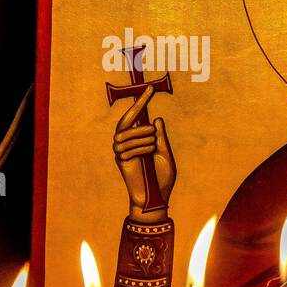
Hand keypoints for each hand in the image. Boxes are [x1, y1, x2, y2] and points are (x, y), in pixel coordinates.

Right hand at [113, 86, 175, 222]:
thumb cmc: (162, 177)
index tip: (149, 89)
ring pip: (123, 135)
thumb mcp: (165, 153)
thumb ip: (160, 137)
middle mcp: (128, 143)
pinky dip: (139, 148)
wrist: (158, 197)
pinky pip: (124, 149)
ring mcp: (122, 152)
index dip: (141, 102)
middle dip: (136, 119)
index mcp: (139, 139)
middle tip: (152, 130)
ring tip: (153, 146)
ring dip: (140, 137)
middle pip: (124, 122)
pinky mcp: (120, 162)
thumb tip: (156, 118)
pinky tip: (147, 154)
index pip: (136, 116)